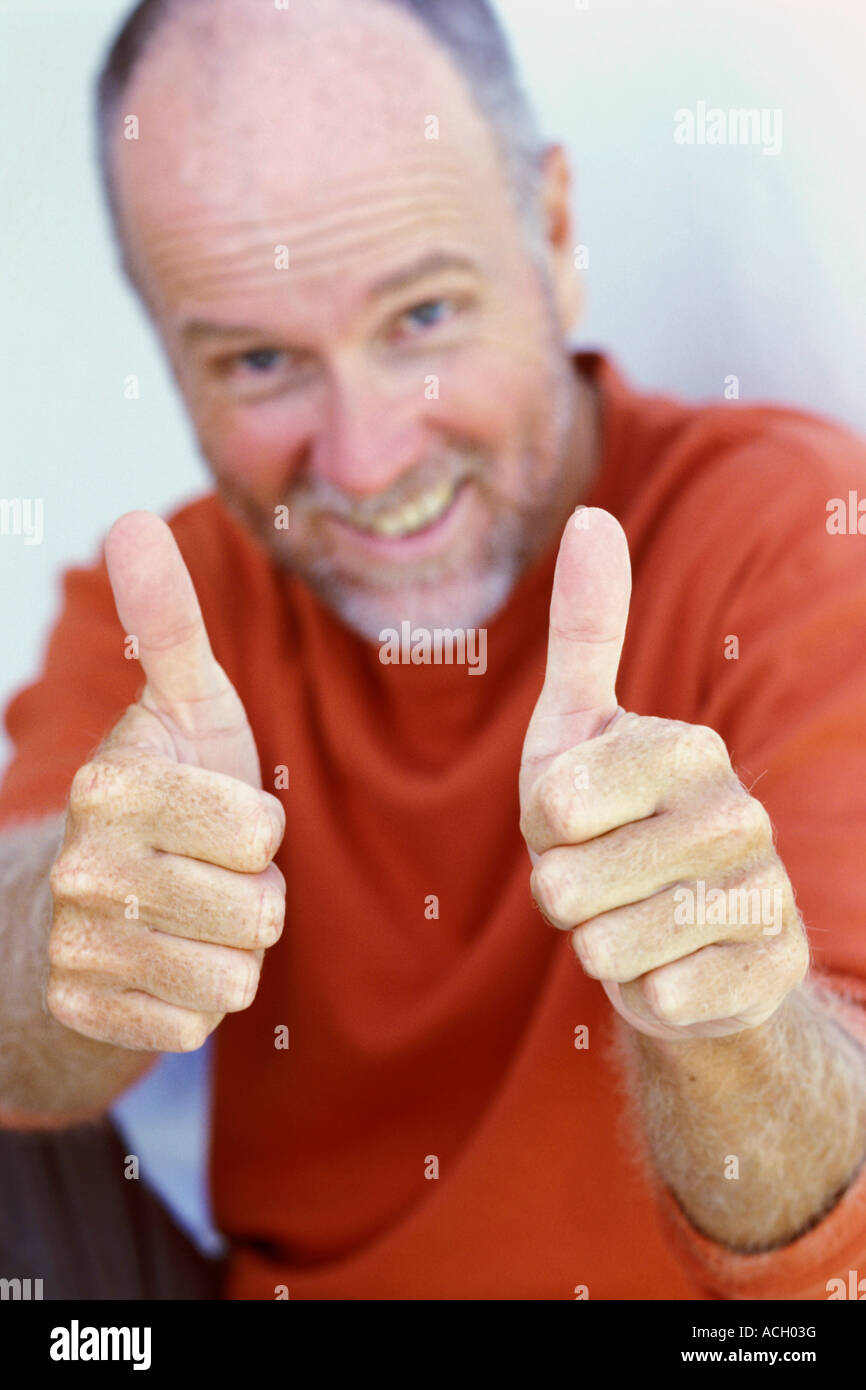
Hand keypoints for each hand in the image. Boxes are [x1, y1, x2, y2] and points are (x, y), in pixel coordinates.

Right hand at [46, 511, 285, 1051]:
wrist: (84, 900)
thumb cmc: (161, 794)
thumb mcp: (182, 709)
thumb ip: (170, 625)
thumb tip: (133, 521)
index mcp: (111, 788)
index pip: (258, 834)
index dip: (258, 830)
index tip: (218, 815)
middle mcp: (82, 871)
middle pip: (255, 912)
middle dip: (251, 894)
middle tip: (206, 872)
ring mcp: (76, 950)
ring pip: (233, 976)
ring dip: (230, 948)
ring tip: (189, 915)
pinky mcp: (86, 1016)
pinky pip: (196, 1024)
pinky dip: (196, 1000)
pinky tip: (162, 964)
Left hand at [518, 507, 808, 1040]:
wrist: (675, 932)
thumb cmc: (609, 822)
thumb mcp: (577, 727)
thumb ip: (587, 630)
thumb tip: (591, 514)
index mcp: (684, 749)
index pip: (554, 804)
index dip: (543, 829)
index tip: (575, 820)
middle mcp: (737, 811)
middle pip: (570, 883)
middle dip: (562, 894)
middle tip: (599, 877)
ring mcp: (762, 890)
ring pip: (610, 944)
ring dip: (598, 943)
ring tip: (628, 916)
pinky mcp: (771, 965)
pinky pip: (662, 993)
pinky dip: (644, 989)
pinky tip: (671, 963)